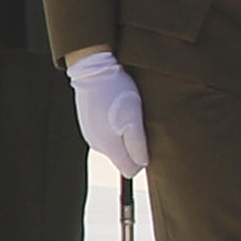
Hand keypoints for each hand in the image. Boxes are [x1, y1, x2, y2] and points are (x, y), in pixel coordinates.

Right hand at [65, 49, 151, 182]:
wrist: (93, 70)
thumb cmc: (116, 91)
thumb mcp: (133, 116)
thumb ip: (137, 143)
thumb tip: (142, 164)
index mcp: (108, 146)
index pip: (129, 170)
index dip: (142, 161)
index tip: (150, 145)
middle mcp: (97, 145)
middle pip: (123, 158)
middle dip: (135, 148)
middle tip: (143, 126)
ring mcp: (91, 135)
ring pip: (116, 146)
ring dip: (126, 136)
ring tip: (131, 116)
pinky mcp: (89, 125)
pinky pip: (108, 135)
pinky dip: (116, 127)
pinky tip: (119, 112)